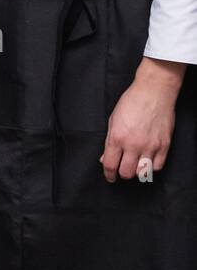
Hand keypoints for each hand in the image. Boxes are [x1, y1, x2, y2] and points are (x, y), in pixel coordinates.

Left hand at [101, 58, 183, 181]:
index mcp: (117, 138)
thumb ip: (109, 142)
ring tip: (135, 165)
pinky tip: (147, 161)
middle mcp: (133, 145)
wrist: (153, 92)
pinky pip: (158, 166)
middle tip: (122, 169)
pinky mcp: (164, 145)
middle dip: (122, 174)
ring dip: (137, 172)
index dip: (108, 174)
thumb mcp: (113, 121)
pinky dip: (151, 167)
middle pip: (126, 173)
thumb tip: (105, 158)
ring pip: (142, 173)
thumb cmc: (131, 103)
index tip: (109, 177)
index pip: (110, 165)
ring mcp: (151, 146)